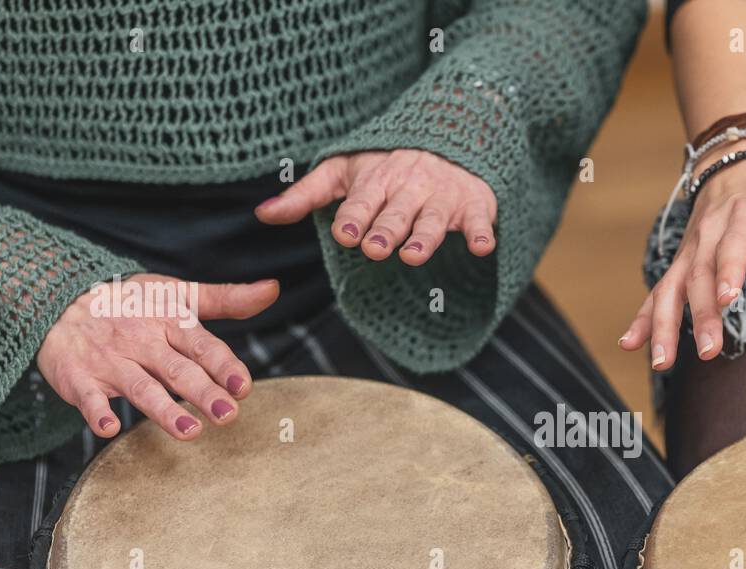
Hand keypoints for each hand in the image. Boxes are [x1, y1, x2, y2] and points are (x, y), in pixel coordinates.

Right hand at [36, 274, 278, 439]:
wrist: (58, 299)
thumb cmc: (130, 303)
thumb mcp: (177, 294)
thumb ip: (226, 298)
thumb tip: (272, 288)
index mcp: (169, 321)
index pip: (203, 346)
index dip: (224, 366)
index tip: (243, 387)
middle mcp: (142, 341)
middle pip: (178, 370)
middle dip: (203, 392)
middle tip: (228, 415)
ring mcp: (110, 360)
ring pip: (140, 387)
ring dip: (163, 410)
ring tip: (189, 431)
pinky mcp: (78, 377)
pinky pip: (88, 396)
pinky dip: (95, 412)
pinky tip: (109, 428)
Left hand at [255, 149, 497, 264]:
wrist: (448, 136)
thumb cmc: (386, 164)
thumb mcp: (343, 172)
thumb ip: (306, 195)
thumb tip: (262, 215)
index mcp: (376, 181)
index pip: (363, 200)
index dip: (355, 216)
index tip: (345, 234)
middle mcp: (410, 188)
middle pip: (397, 212)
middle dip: (386, 228)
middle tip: (375, 248)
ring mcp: (443, 198)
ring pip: (434, 219)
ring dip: (426, 236)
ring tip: (413, 255)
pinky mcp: (474, 206)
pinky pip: (480, 221)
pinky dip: (483, 233)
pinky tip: (483, 246)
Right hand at [620, 153, 745, 368]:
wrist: (731, 172)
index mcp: (742, 217)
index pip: (734, 245)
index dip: (729, 269)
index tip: (729, 299)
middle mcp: (709, 235)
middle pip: (701, 277)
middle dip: (703, 315)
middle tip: (709, 352)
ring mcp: (690, 252)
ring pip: (673, 289)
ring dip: (664, 326)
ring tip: (663, 361)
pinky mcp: (679, 266)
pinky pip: (659, 293)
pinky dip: (643, 318)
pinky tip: (630, 344)